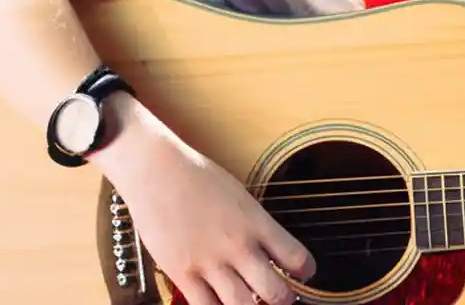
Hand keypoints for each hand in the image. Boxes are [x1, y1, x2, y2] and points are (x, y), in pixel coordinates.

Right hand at [95, 99, 316, 304]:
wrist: (158, 172)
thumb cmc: (198, 177)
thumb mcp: (241, 197)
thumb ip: (256, 226)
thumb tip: (270, 251)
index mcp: (257, 223)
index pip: (297, 258)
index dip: (306, 271)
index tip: (303, 274)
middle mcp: (238, 245)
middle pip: (275, 293)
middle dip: (283, 300)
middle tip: (281, 298)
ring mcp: (209, 262)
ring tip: (252, 303)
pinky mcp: (182, 273)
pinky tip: (220, 303)